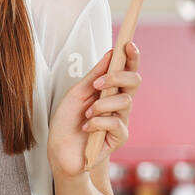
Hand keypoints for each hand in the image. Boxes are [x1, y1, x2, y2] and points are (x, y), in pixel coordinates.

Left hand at [46, 42, 140, 178]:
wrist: (59, 150)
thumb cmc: (66, 122)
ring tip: (86, 113)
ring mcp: (121, 120)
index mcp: (110, 90)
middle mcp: (119, 104)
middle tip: (98, 84)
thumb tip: (111, 54)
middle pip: (135, 81)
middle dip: (118, 77)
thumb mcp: (76, 93)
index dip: (131, 56)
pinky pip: (116, 123)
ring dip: (102, 105)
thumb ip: (94, 75)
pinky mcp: (119, 138)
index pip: (127, 70)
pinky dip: (97, 123)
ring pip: (125, 101)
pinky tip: (86, 128)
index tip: (127, 44)